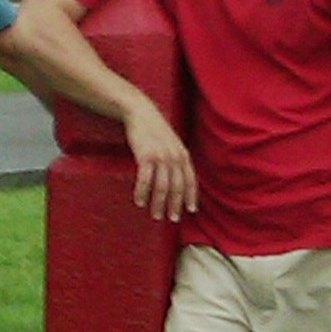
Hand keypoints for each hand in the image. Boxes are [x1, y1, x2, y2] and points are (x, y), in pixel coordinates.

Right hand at [122, 101, 196, 221]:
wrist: (140, 112)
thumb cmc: (154, 129)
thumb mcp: (171, 143)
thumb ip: (176, 158)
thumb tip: (176, 177)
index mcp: (183, 155)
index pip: (190, 181)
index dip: (191, 197)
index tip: (190, 211)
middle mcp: (175, 158)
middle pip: (177, 188)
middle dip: (175, 205)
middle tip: (171, 218)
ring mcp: (160, 157)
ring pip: (162, 187)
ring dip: (158, 204)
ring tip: (155, 215)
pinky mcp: (145, 156)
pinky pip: (145, 180)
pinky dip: (142, 193)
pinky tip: (139, 201)